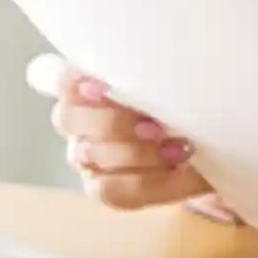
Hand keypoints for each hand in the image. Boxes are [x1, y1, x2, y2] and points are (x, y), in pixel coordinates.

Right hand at [50, 66, 227, 213]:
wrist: (211, 144)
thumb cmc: (185, 102)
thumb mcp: (174, 79)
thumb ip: (150, 73)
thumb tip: (151, 68)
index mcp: (83, 82)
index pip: (46, 75)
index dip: (63, 79)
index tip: (97, 83)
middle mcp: (75, 119)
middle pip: (66, 118)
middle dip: (111, 121)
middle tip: (154, 124)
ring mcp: (85, 156)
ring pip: (91, 154)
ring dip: (137, 152)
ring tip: (177, 145)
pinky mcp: (103, 189)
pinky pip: (112, 189)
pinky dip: (147, 178)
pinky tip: (175, 167)